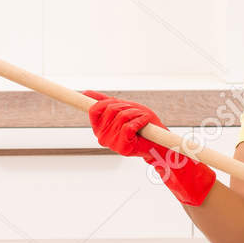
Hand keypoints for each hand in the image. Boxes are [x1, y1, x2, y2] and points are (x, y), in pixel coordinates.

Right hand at [83, 90, 215, 206]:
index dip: (109, 102)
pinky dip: (140, 121)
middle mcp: (102, 138)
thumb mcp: (122, 108)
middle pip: (110, 110)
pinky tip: (145, 124)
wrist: (158, 141)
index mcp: (98, 128)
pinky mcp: (123, 148)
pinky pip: (129, 126)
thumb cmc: (141, 124)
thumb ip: (104, 101)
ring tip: (142, 120)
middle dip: (127, 107)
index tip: (120, 103)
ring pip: (121, 117)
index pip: (95, 109)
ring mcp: (111, 144)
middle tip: (137, 113)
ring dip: (136, 114)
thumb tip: (85, 93)